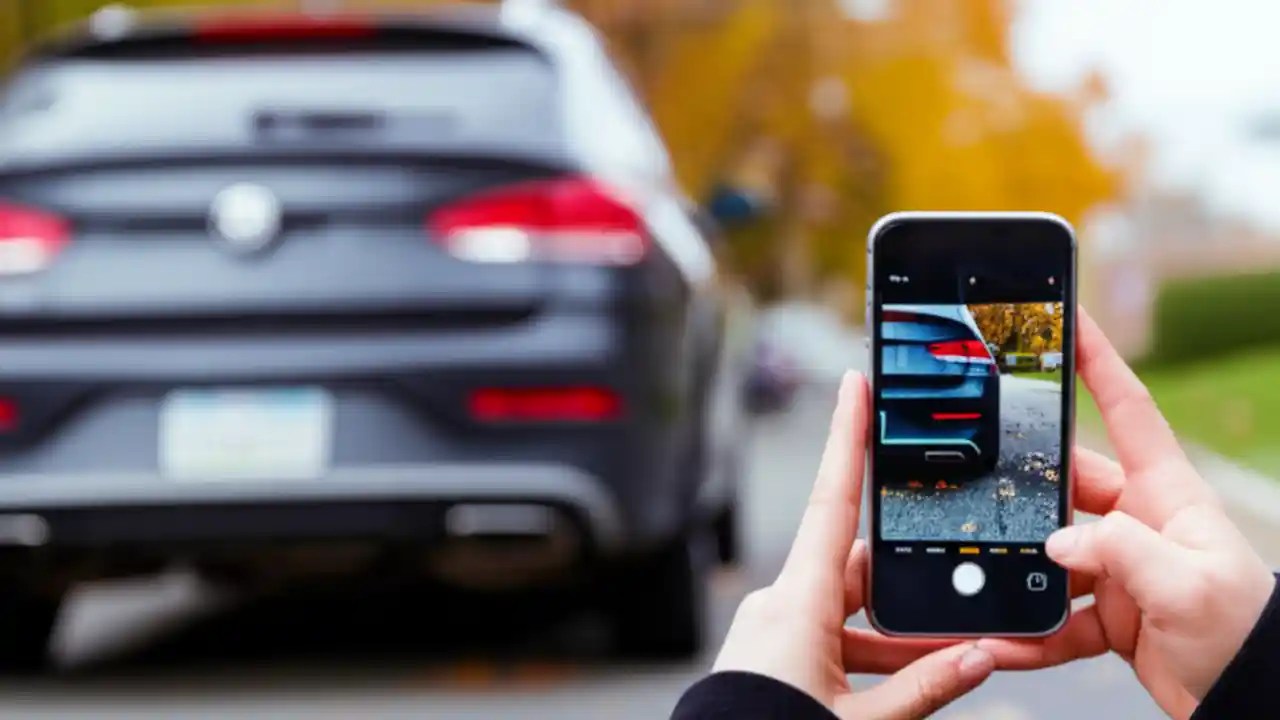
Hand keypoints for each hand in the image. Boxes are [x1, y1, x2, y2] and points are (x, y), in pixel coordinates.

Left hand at [713, 372, 995, 718]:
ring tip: (948, 660)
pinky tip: (903, 683)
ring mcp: (771, 629)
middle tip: (959, 592)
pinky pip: (826, 636)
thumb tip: (981, 656)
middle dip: (910, 584)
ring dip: (894, 637)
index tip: (854, 382)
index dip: (846, 436)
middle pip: (858, 571)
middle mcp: (780, 603)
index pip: (833, 500)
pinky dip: (865, 655)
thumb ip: (925, 688)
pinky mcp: (769, 653)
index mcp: (798, 602)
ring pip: (847, 612)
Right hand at [983, 309, 1275, 718]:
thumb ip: (1120, 552)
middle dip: (1023, 491)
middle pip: (1065, 484)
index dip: (1097, 360)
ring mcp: (1118, 567)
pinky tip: (1002, 640)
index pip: (1128, 409)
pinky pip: (1051, 614)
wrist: (1251, 702)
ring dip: (1016, 571)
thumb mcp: (1189, 584)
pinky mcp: (1105, 613)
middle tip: (981, 486)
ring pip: (1047, 553)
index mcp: (1166, 494)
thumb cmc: (1245, 633)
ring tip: (985, 579)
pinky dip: (1026, 630)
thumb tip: (1056, 542)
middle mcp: (1138, 522)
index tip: (1066, 318)